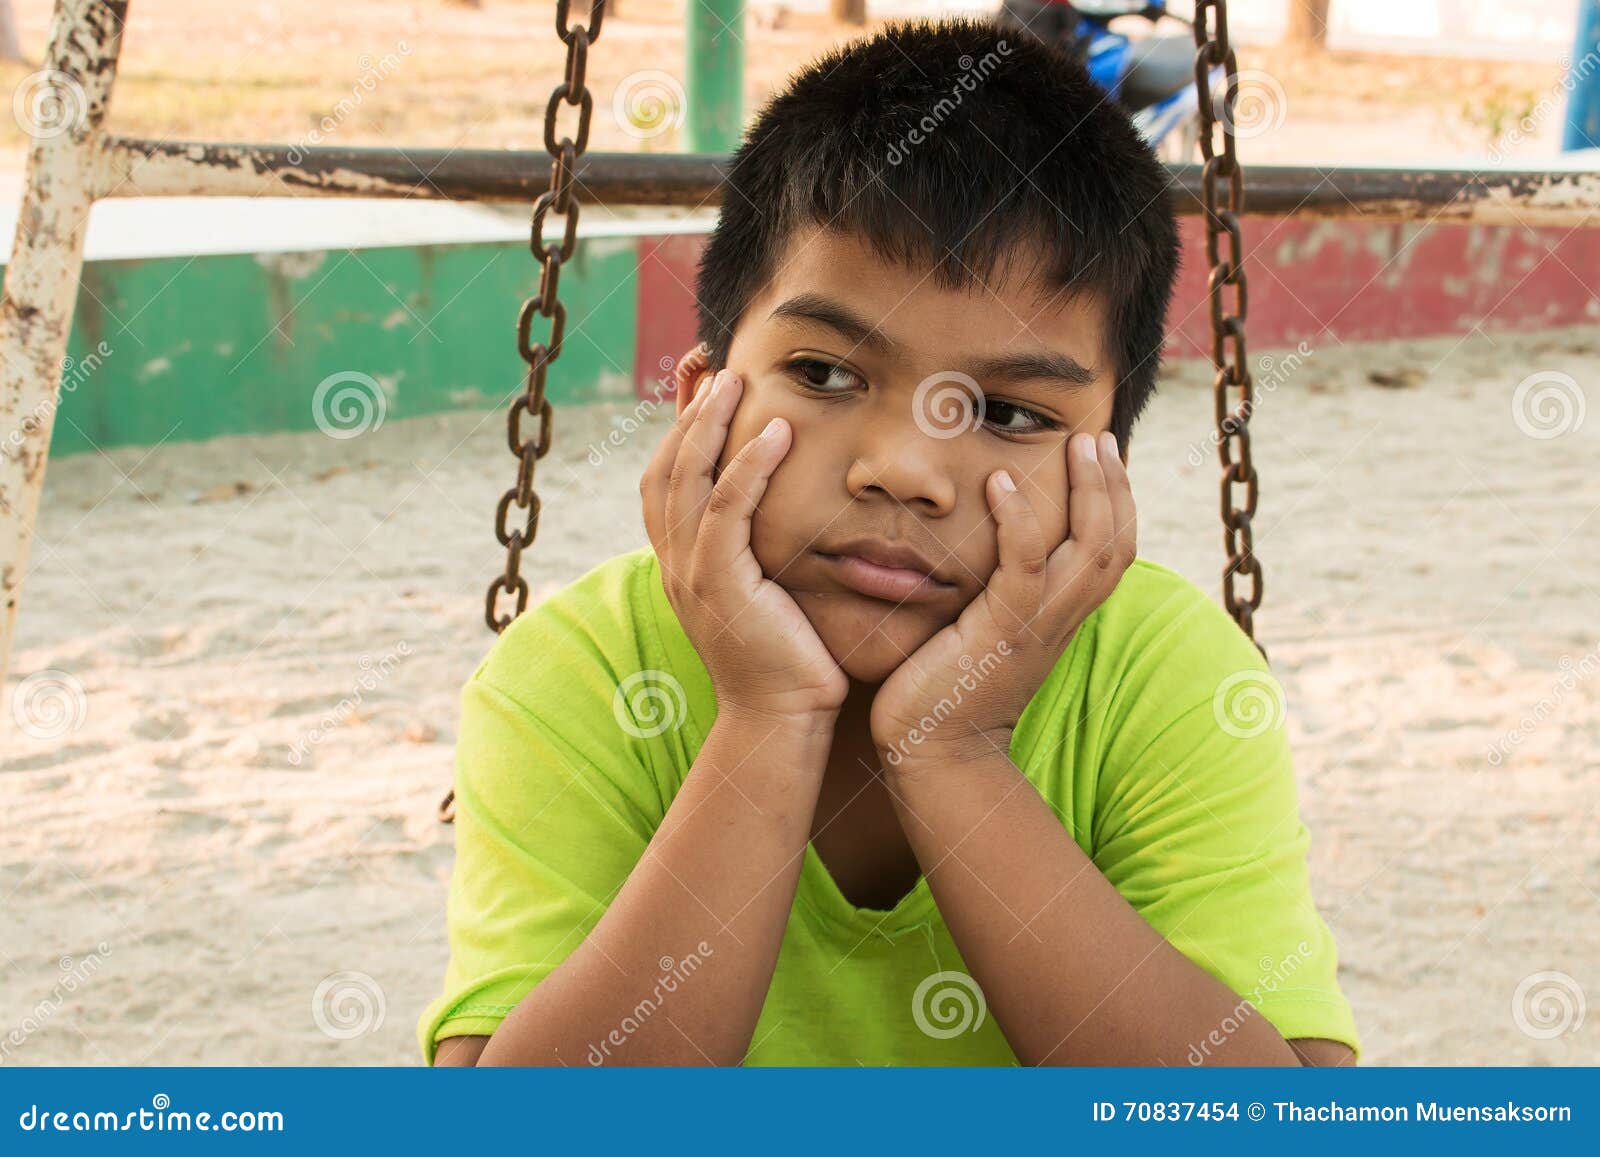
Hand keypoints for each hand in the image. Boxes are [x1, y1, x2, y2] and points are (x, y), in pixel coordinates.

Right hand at [641, 367, 849, 726]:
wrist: (782, 719)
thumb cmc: (788, 656)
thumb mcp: (766, 589)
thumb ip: (760, 545)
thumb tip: (786, 502)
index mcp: (681, 560)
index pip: (664, 475)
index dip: (677, 424)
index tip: (700, 379)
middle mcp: (674, 561)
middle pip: (664, 464)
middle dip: (687, 408)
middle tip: (713, 361)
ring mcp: (690, 572)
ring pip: (686, 477)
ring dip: (711, 423)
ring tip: (737, 380)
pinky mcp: (719, 584)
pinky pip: (725, 509)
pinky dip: (748, 465)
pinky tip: (775, 432)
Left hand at [870, 430, 1135, 767]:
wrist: (934, 751)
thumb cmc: (945, 688)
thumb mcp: (983, 630)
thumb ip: (997, 592)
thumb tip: (984, 548)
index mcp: (1060, 618)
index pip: (1113, 552)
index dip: (1117, 502)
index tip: (1103, 453)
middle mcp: (1060, 622)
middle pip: (1116, 544)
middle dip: (1113, 485)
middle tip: (1098, 436)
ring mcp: (1035, 628)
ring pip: (1088, 550)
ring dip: (1088, 492)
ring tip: (1077, 443)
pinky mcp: (1000, 634)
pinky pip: (1023, 570)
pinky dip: (1018, 523)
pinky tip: (1000, 483)